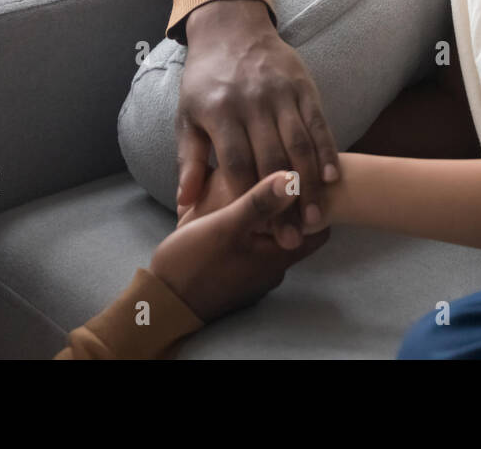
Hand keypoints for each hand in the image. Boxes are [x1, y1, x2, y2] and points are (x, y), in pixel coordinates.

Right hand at [151, 171, 330, 323]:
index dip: (316, 203)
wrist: (162, 303)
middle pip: (295, 231)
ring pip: (270, 238)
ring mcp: (253, 274)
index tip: (304, 179)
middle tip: (278, 177)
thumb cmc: (193, 264)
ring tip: (249, 189)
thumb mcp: (225, 226)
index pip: (318, 229)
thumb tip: (293, 177)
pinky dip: (247, 228)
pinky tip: (229, 210)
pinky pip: (250, 246)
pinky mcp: (235, 274)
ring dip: (264, 216)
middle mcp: (271, 268)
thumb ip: (259, 202)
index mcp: (278, 257)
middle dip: (289, 205)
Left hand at [177, 0, 338, 241]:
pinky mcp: (303, 87)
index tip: (256, 231)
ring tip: (315, 220)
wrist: (230, 27)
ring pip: (298, 146)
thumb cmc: (205, 80)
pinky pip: (318, 123)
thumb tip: (185, 203)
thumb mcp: (187, 116)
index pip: (236, 165)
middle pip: (270, 161)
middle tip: (290, 239)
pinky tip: (332, 179)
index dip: (247, 200)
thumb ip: (189, 160)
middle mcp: (251, 104)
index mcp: (219, 113)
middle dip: (281, 204)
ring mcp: (280, 94)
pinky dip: (327, 152)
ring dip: (308, 186)